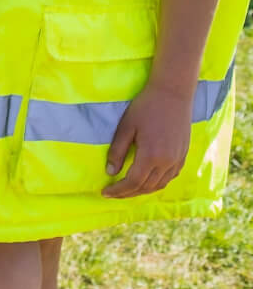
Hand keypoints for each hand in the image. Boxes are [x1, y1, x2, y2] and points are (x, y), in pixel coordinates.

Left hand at [102, 80, 193, 197]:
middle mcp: (167, 162)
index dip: (118, 190)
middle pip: (146, 187)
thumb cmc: (145, 108)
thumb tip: (110, 172)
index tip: (104, 192)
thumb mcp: (126, 127)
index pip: (133, 182)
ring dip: (142, 190)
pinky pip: (169, 177)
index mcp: (152, 156)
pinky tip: (145, 181)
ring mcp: (178, 160)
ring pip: (159, 185)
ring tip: (126, 190)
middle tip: (112, 193)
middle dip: (127, 193)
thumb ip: (117, 151)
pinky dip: (156, 183)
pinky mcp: (183, 156)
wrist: (173, 95)